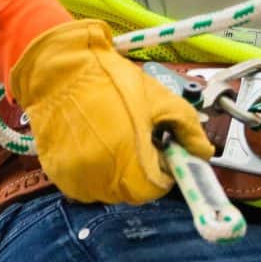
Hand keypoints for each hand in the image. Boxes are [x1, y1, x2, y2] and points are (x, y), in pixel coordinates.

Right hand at [8, 20, 212, 203]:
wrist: (62, 70)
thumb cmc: (111, 82)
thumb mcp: (161, 99)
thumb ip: (188, 129)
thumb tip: (204, 151)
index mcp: (127, 164)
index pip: (157, 188)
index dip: (166, 167)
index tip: (165, 149)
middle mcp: (97, 180)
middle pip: (133, 191)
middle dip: (144, 169)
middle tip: (143, 138)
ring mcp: (73, 179)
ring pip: (109, 189)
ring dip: (120, 171)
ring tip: (119, 136)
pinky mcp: (56, 174)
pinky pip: (86, 182)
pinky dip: (97, 168)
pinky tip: (99, 141)